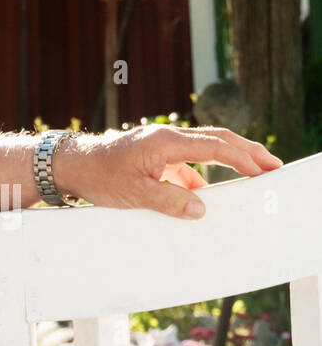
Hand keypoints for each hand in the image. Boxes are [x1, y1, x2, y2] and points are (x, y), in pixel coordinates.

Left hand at [54, 124, 282, 218]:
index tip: (265, 169)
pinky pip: (186, 163)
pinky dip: (201, 176)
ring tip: (251, 178)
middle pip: (216, 139)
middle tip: (272, 165)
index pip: (214, 146)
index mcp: (164, 142)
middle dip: (246, 151)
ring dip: (227, 161)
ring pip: (203, 149)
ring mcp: (161, 146)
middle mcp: (166, 138)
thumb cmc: (98, 175)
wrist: (71, 165)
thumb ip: (169, 200)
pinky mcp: (155, 156)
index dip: (242, 158)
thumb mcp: (134, 193)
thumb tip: (201, 207)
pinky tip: (206, 197)